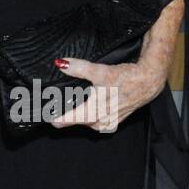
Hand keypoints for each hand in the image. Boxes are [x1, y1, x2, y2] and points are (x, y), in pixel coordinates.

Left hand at [48, 54, 168, 132]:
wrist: (148, 82)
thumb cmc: (126, 78)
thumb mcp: (100, 71)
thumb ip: (79, 68)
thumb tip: (60, 64)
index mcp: (93, 114)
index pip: (64, 121)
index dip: (51, 117)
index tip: (40, 112)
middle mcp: (98, 123)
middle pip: (72, 122)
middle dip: (61, 114)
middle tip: (48, 103)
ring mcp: (106, 124)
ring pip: (83, 122)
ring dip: (74, 115)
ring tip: (63, 103)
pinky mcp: (112, 121)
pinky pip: (93, 121)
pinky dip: (86, 114)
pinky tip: (84, 104)